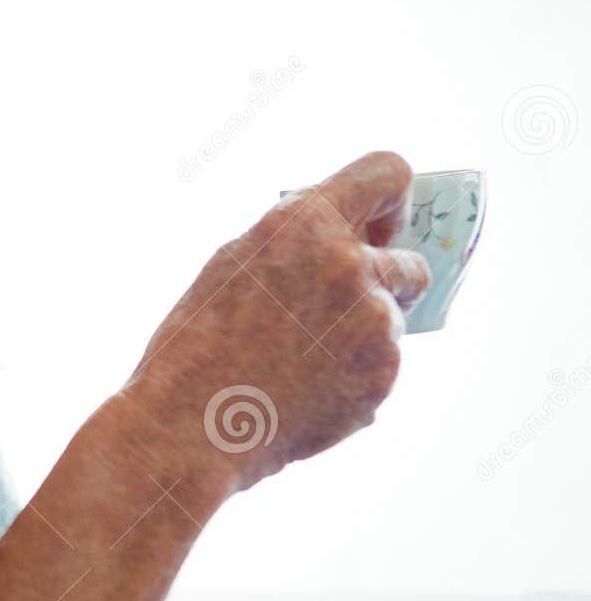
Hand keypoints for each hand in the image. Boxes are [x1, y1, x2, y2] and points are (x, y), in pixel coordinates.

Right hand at [129, 151, 430, 490]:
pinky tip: (301, 390)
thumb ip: (294, 242)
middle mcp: (350, 266)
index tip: (377, 226)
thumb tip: (340, 240)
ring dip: (360, 334)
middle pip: (411, 262)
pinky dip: (352, 376)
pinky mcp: (383, 378)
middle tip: (338, 306)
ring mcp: (374, 326)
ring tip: (296, 362)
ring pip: (392, 321)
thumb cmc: (195, 345)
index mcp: (305, 225)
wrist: (189, 427)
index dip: (390, 201)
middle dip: (384, 280)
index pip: (387, 173)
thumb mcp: (232, 265)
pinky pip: (380, 367)